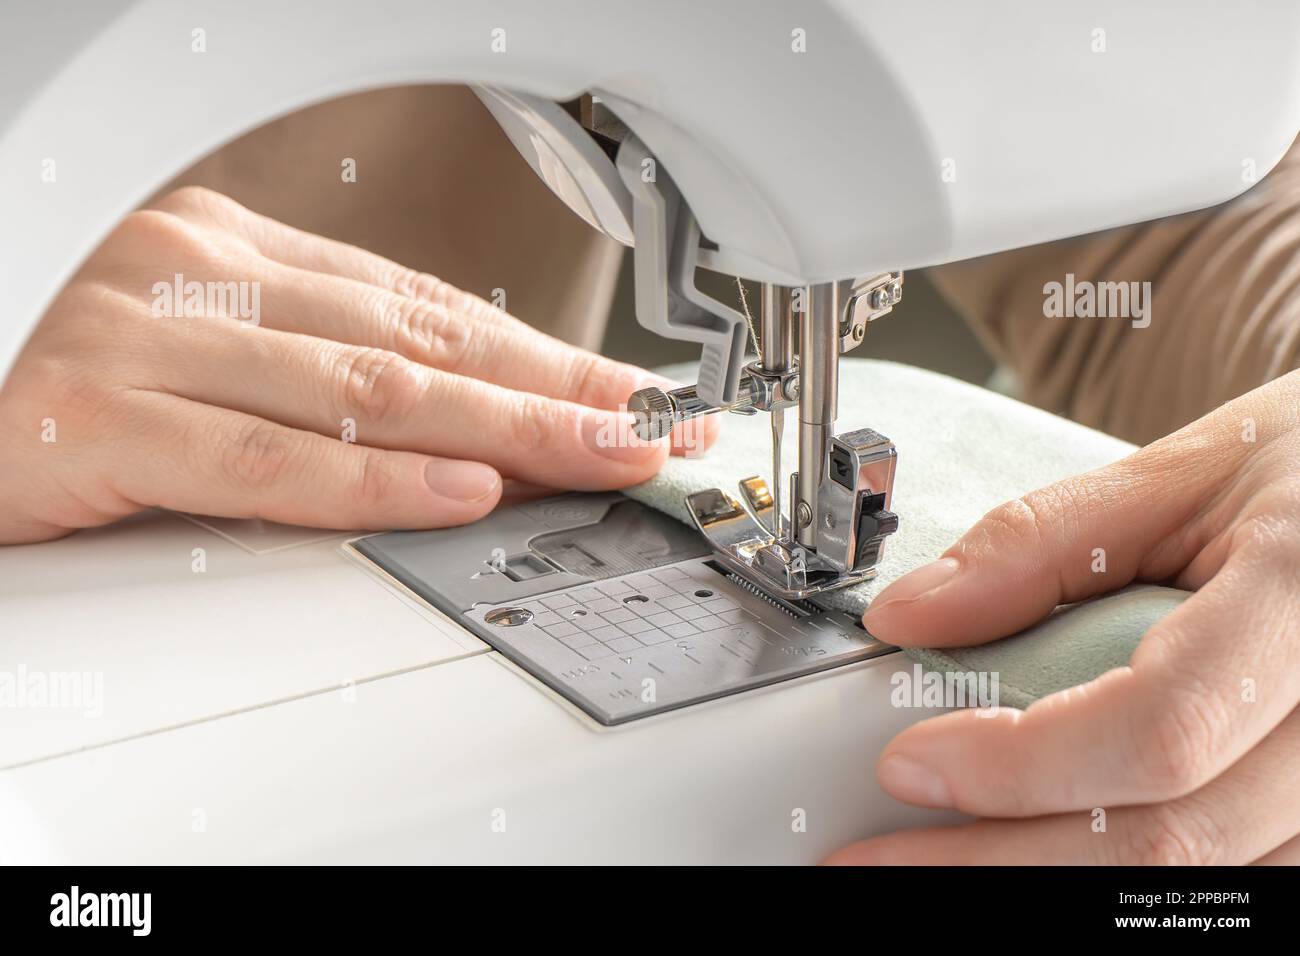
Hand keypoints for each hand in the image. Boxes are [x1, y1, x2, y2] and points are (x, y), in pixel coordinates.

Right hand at [0, 186, 712, 544]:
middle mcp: (194, 273)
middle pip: (414, 340)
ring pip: (359, 390)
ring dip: (498, 431)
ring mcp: (144, 334)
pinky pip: (258, 459)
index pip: (424, 307)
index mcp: (235, 253)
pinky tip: (459, 492)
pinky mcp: (94, 413)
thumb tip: (484, 438)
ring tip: (593, 459)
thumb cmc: (88, 408)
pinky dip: (370, 481)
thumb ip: (337, 393)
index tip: (626, 397)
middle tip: (642, 429)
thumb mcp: (230, 375)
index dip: (539, 356)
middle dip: (548, 392)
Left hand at [829, 370, 1299, 864]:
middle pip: (1167, 839)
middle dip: (998, 860)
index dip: (1022, 763)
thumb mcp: (1178, 474)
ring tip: (943, 861)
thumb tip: (912, 615)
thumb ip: (1037, 545)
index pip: (1158, 725)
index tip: (910, 762)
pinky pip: (1229, 879)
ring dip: (1046, 881)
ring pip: (1196, 882)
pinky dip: (1114, 875)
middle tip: (884, 857)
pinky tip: (1037, 852)